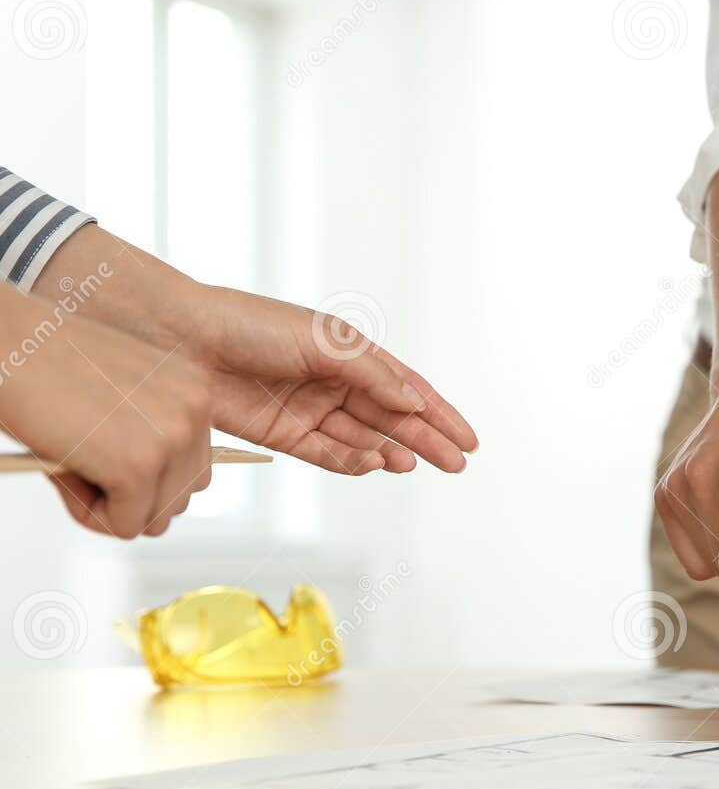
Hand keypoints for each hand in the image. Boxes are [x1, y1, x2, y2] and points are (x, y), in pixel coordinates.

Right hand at [0, 304, 212, 537]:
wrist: (4, 340)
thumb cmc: (43, 365)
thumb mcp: (122, 396)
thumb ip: (151, 435)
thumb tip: (158, 498)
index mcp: (195, 390)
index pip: (193, 470)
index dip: (142, 474)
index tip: (102, 444)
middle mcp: (196, 410)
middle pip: (180, 499)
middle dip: (129, 496)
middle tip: (82, 457)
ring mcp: (172, 438)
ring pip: (155, 519)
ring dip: (109, 505)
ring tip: (73, 459)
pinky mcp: (138, 465)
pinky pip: (124, 526)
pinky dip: (87, 513)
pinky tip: (64, 469)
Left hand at [169, 282, 477, 474]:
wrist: (180, 340)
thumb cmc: (248, 324)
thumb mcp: (323, 342)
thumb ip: (372, 375)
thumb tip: (414, 402)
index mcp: (349, 353)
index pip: (407, 388)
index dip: (440, 413)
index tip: (468, 438)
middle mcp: (334, 382)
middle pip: (392, 418)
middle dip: (426, 440)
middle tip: (456, 463)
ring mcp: (310, 409)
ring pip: (364, 439)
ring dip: (391, 452)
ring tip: (413, 463)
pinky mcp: (283, 434)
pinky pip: (328, 454)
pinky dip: (353, 461)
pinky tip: (375, 463)